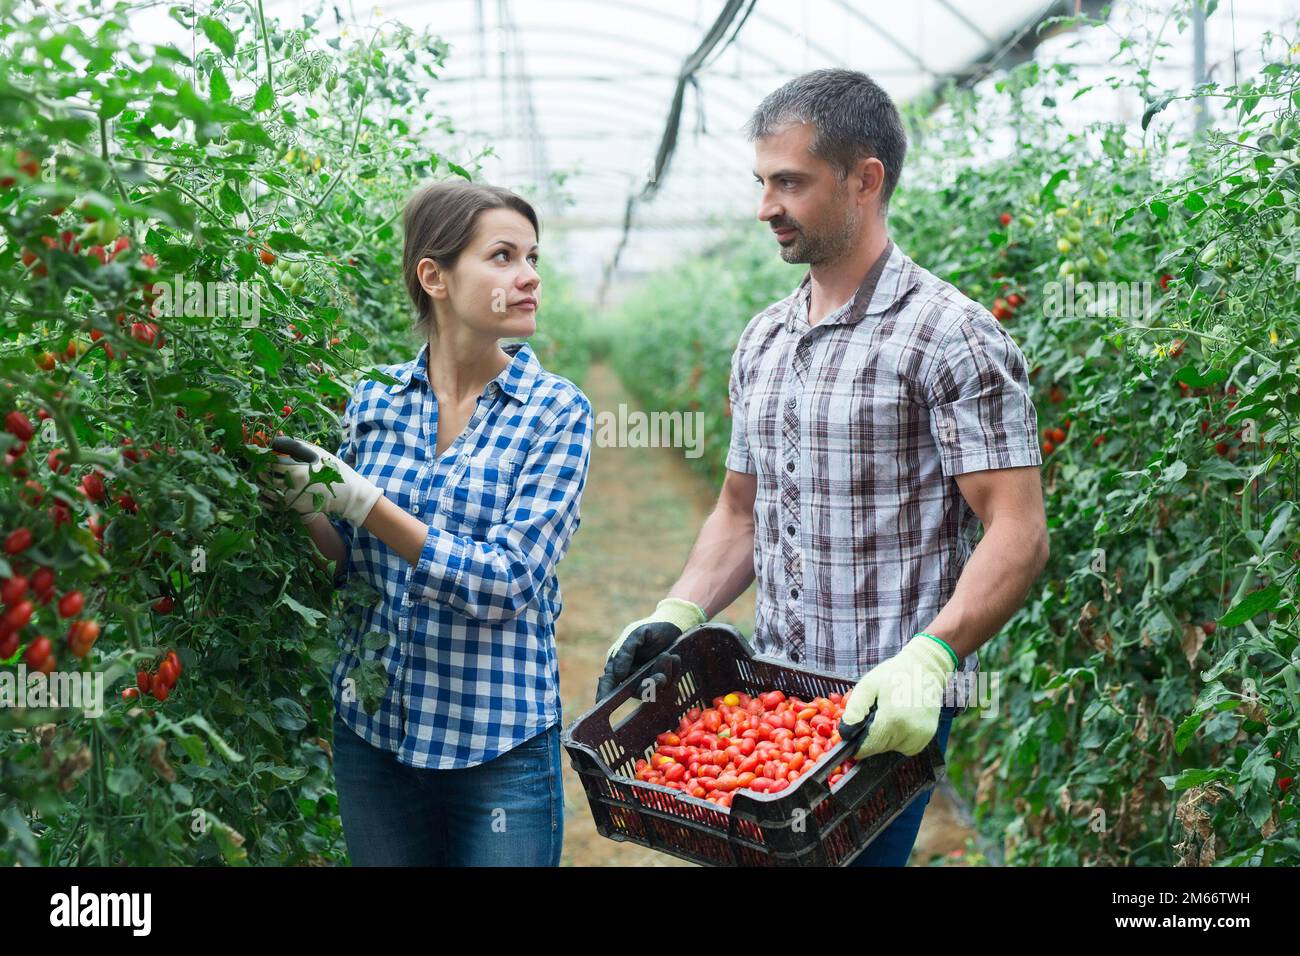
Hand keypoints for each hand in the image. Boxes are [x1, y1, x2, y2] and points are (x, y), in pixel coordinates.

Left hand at [259, 436, 382, 526]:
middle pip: (267, 478)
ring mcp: (292, 500)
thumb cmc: (335, 472)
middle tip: (256, 463)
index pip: (272, 464)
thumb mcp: (319, 454)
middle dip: (260, 469)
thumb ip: (299, 446)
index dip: (265, 457)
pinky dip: (266, 497)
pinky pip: (274, 503)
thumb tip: (281, 439)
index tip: (262, 452)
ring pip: (267, 491)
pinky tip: (264, 490)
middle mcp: (291, 488)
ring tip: (259, 475)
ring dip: (261, 482)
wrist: (347, 496)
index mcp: (297, 472)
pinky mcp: (294, 508)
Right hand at [595, 597, 706, 701]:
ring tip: (668, 655)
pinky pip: (668, 684)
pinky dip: (673, 671)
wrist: (673, 625)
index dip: (603, 695)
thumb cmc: (650, 628)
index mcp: (619, 665)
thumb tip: (617, 674)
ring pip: (654, 688)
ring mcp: (648, 679)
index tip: (601, 705)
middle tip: (661, 677)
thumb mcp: (636, 635)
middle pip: (637, 691)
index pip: (608, 683)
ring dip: (663, 674)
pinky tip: (675, 657)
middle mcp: (632, 676)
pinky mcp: (664, 680)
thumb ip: (625, 653)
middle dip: (649, 685)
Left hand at [838, 634, 956, 757]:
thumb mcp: (868, 685)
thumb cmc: (892, 675)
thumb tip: (846, 732)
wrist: (924, 669)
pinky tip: (899, 722)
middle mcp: (909, 731)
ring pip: (894, 749)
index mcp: (892, 718)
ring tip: (888, 717)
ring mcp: (921, 736)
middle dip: (872, 739)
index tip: (853, 741)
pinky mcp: (928, 736)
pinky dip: (899, 740)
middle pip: (881, 749)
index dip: (859, 747)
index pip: (870, 746)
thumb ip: (855, 708)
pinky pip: (907, 747)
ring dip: (886, 740)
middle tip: (874, 719)